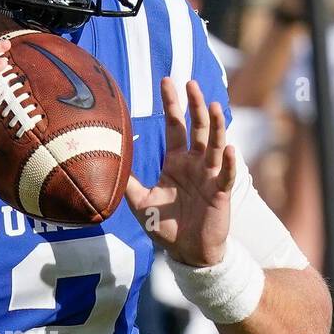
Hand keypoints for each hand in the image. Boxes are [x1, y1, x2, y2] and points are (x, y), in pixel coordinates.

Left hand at [126, 77, 234, 266]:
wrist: (187, 252)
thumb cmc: (166, 227)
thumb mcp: (140, 203)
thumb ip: (127, 182)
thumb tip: (106, 162)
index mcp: (176, 162)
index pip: (175, 126)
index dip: (172, 104)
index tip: (166, 81)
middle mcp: (194, 164)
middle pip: (197, 127)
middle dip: (194, 105)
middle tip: (190, 82)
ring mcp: (209, 176)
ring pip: (214, 144)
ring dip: (216, 126)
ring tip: (214, 106)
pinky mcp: (220, 193)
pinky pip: (225, 175)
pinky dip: (227, 162)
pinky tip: (228, 149)